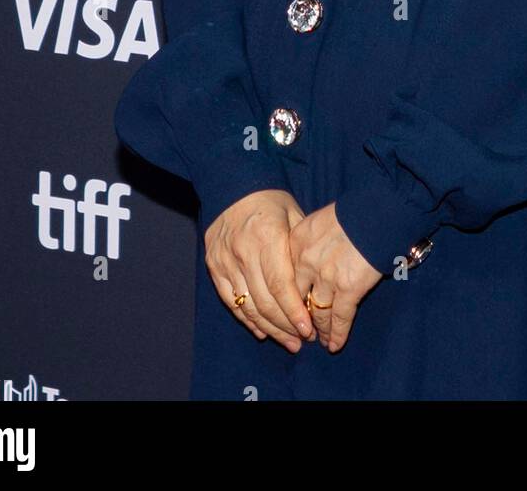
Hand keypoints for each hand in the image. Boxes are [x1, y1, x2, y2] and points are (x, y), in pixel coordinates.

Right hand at [204, 189, 312, 352]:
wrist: (233, 185)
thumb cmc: (270, 201)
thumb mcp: (293, 215)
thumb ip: (300, 250)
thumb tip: (313, 286)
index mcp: (267, 237)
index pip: (281, 285)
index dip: (294, 312)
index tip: (308, 331)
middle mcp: (243, 251)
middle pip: (265, 301)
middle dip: (285, 326)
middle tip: (302, 340)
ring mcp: (225, 260)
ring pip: (248, 305)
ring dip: (269, 328)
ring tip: (287, 341)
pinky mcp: (214, 266)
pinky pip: (231, 300)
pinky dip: (246, 319)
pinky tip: (261, 330)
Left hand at [289, 202, 382, 352]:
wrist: (379, 211)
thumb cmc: (353, 212)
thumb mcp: (318, 221)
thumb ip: (306, 243)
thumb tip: (303, 262)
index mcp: (295, 242)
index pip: (283, 278)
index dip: (285, 297)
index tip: (287, 309)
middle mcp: (305, 262)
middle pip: (295, 298)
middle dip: (298, 318)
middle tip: (302, 330)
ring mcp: (326, 277)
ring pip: (317, 312)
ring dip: (319, 329)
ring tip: (319, 340)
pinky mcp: (348, 289)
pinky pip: (339, 318)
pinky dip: (337, 334)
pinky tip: (335, 345)